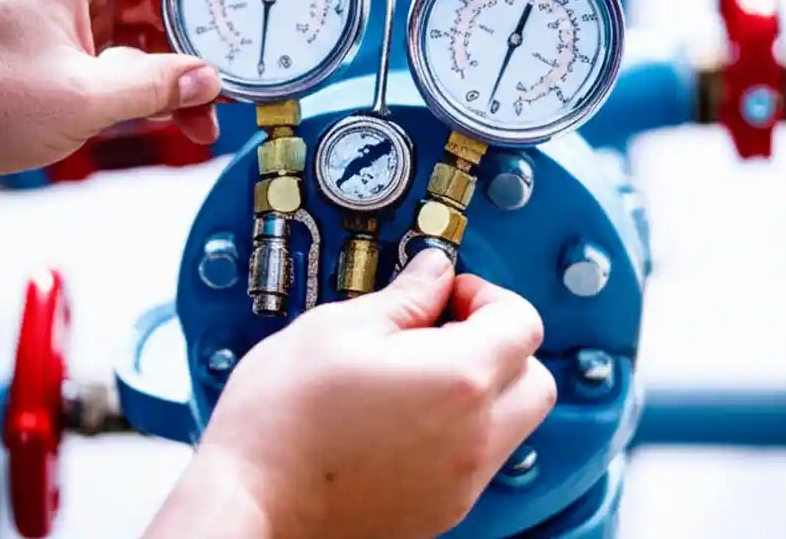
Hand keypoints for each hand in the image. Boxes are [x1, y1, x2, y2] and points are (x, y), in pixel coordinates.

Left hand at [0, 0, 241, 181]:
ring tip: (220, 92)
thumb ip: (154, 87)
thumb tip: (208, 81)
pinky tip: (189, 111)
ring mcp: (73, 13)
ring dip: (186, 53)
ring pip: (150, 16)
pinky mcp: (74, 47)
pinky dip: (162, 75)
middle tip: (252, 10)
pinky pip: (133, 48)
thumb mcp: (82, 99)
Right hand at [145, 251, 555, 538]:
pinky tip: (402, 419)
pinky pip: (478, 461)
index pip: (522, 322)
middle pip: (535, 378)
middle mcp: (475, 438)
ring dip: (485, 391)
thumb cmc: (280, 425)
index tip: (448, 293)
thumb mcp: (335, 330)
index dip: (487, 295)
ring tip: (416, 376)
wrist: (250, 510)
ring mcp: (461, 482)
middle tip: (443, 330)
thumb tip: (432, 274)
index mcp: (459, 380)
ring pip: (512, 424)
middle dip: (500, 345)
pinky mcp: (440, 511)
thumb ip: (402, 298)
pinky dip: (460, 432)